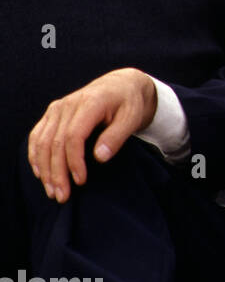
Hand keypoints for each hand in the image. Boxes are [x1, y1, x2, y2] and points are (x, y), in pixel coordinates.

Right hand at [27, 68, 157, 202]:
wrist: (122, 85)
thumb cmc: (129, 103)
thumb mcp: (132, 118)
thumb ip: (116, 136)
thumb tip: (100, 157)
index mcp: (89, 103)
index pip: (73, 136)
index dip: (74, 161)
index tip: (81, 181)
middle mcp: (67, 105)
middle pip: (54, 143)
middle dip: (56, 172)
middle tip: (62, 196)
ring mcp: (57, 108)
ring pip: (42, 142)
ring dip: (44, 168)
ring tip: (52, 191)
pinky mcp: (53, 114)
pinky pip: (38, 136)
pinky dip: (36, 155)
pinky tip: (40, 173)